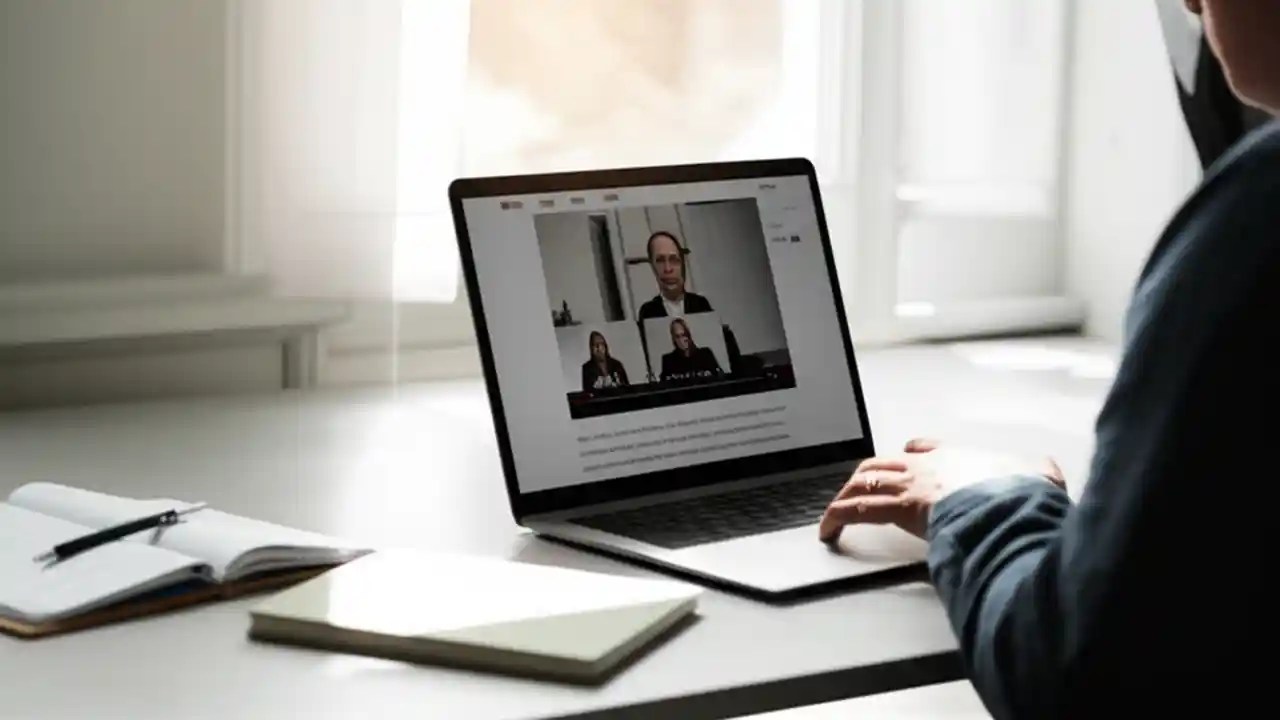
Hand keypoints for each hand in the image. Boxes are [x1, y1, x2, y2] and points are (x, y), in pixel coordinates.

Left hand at [818, 438, 1065, 541]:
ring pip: (864, 481)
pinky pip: (856, 508)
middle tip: (857, 487)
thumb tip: (1049, 473)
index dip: (911, 453)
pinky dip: (836, 517)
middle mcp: (928, 465)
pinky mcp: (896, 506)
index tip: (904, 455)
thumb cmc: (1021, 494)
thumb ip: (1040, 473)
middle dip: (868, 474)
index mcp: (958, 458)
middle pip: (884, 461)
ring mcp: (909, 483)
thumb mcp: (1040, 476)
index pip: (925, 448)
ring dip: (846, 495)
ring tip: (835, 511)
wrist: (1006, 501)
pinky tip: (827, 530)